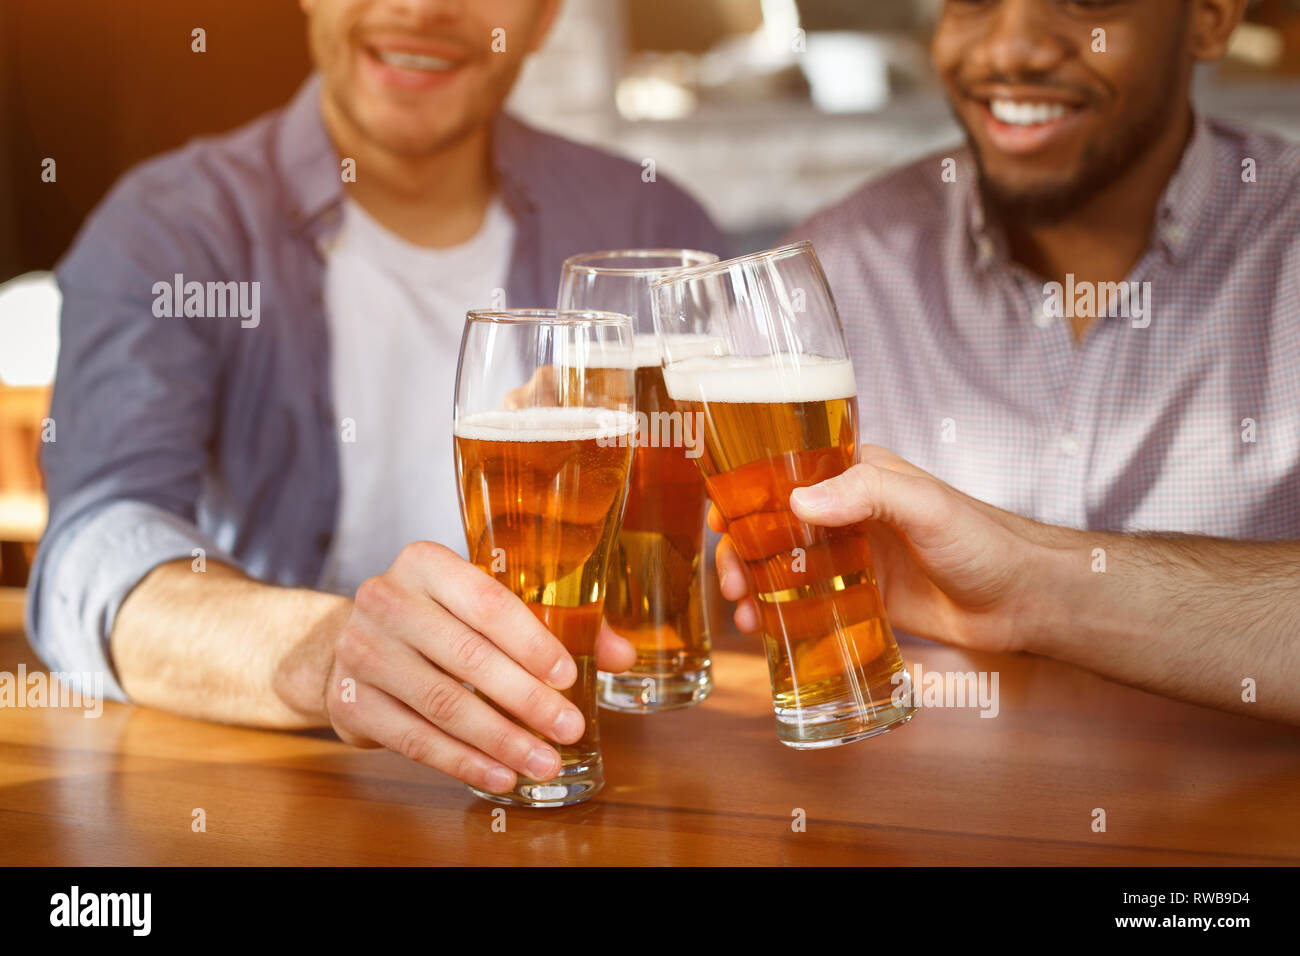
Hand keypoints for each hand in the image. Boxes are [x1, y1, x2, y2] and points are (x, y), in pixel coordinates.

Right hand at [324, 541, 635, 793]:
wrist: (349, 644)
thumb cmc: (437, 620)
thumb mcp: (483, 605)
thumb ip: (556, 620)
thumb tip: (621, 655)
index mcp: (425, 562)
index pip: (486, 601)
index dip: (531, 642)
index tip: (568, 678)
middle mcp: (386, 598)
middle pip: (468, 657)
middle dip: (527, 700)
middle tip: (567, 729)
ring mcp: (361, 649)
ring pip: (443, 704)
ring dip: (501, 740)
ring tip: (544, 761)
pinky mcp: (348, 699)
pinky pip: (414, 738)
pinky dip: (463, 761)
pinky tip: (500, 775)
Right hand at [713, 445, 1070, 653]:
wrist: (1025, 600)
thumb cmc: (984, 540)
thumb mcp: (925, 505)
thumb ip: (867, 493)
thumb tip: (799, 502)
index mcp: (857, 474)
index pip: (786, 472)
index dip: (745, 492)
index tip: (718, 517)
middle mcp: (847, 511)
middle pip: (774, 523)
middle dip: (741, 548)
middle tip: (731, 579)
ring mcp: (850, 555)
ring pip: (783, 563)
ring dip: (753, 581)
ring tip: (743, 609)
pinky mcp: (859, 595)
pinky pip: (805, 600)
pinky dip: (777, 611)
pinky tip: (761, 627)